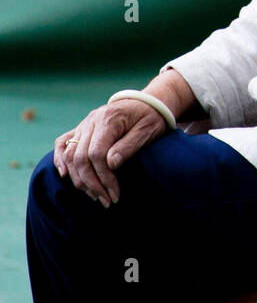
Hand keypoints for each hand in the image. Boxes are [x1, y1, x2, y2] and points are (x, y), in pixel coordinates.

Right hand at [53, 100, 168, 206]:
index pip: (97, 154)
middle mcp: (91, 121)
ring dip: (79, 178)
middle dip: (92, 183)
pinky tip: (65, 175)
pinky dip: (60, 159)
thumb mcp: (147, 131)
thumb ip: (128, 147)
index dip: (104, 177)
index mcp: (108, 120)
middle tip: (106, 201)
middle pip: (80, 157)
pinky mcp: (81, 128)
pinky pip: (63, 143)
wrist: (147, 102)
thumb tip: (111, 165)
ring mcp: (84, 124)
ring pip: (70, 154)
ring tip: (95, 196)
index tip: (115, 193)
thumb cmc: (150, 118)